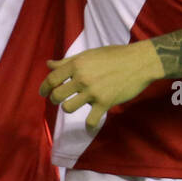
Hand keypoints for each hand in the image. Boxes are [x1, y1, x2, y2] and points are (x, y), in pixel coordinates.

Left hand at [39, 42, 163, 134]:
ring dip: (69, 108)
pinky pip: (90, 121)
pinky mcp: (105, 103)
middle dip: (54, 99)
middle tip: (58, 100)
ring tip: (74, 105)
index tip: (43, 93)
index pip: (52, 78)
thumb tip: (49, 64)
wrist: (139, 62)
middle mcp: (82, 78)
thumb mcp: (89, 54)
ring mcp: (93, 92)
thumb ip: (68, 61)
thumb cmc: (114, 55)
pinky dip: (88, 126)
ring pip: (68, 108)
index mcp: (77, 64)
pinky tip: (89, 126)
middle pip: (57, 96)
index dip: (44, 87)